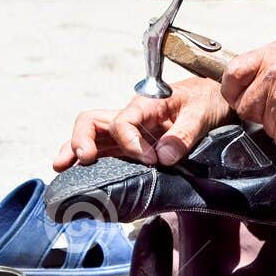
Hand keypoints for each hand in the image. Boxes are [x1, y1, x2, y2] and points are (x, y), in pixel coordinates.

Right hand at [53, 77, 232, 169]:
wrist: (215, 99)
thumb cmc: (206, 100)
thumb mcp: (202, 114)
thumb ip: (184, 134)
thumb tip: (162, 157)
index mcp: (145, 105)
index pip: (122, 122)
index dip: (131, 142)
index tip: (151, 160)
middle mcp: (130, 117)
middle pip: (92, 122)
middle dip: (81, 139)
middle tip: (83, 159)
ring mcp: (128, 132)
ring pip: (92, 137)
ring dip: (74, 151)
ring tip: (61, 168)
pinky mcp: (131, 145)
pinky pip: (104, 151)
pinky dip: (89, 161)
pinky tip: (79, 176)